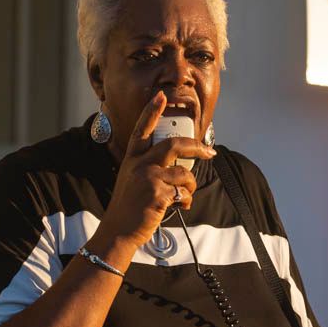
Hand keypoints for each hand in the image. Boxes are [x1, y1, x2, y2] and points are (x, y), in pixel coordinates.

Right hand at [97, 91, 215, 249]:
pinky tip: (179, 207)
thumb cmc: (128, 207)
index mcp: (132, 159)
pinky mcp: (157, 194)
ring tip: (186, 195)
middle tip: (209, 152)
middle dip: (195, 147)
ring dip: (191, 185)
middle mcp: (139, 164)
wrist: (118, 230)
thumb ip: (150, 168)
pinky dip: (186, 200)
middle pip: (173, 144)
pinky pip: (183, 192)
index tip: (161, 96)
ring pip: (183, 172)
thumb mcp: (132, 180)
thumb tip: (180, 168)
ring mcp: (148, 178)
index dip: (152, 111)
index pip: (142, 129)